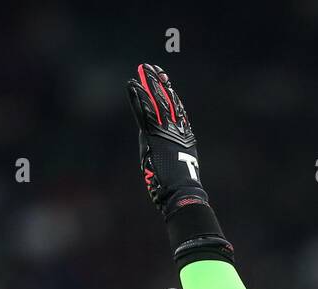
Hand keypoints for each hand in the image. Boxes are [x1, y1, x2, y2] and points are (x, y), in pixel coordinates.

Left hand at [126, 62, 201, 211]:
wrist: (182, 191)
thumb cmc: (179, 190)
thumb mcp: (178, 170)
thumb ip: (172, 160)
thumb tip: (169, 166)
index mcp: (184, 138)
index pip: (178, 111)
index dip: (172, 95)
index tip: (167, 82)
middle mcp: (176, 130)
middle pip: (168, 101)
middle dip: (160, 83)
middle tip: (153, 68)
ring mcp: (165, 131)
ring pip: (157, 102)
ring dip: (149, 84)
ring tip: (143, 69)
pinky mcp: (153, 135)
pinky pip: (144, 112)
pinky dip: (138, 97)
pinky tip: (133, 84)